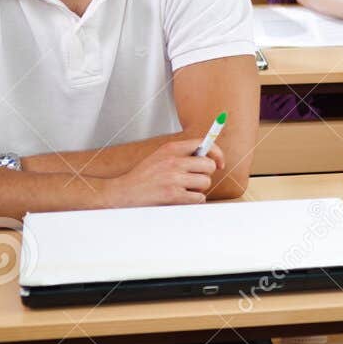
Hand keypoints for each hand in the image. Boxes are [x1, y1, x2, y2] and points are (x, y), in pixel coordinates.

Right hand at [106, 139, 221, 206]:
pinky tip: (181, 199)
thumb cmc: (144, 177)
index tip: (219, 163)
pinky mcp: (173, 195)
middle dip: (206, 175)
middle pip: (209, 165)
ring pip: (205, 182)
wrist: (123, 193)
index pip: (204, 143)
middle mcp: (173, 161)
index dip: (216, 153)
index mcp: (170, 149)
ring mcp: (173, 178)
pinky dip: (194, 201)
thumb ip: (182, 155)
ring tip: (183, 190)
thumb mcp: (160, 157)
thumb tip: (210, 157)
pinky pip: (199, 198)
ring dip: (199, 189)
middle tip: (194, 180)